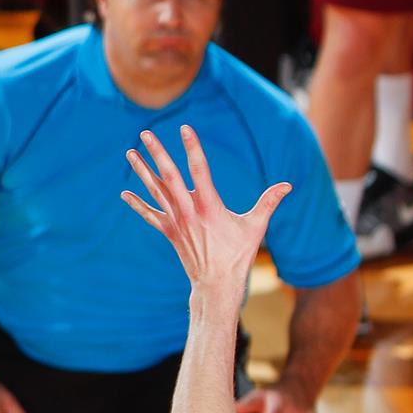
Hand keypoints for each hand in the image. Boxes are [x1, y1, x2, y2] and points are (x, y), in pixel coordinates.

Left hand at [122, 124, 289, 285]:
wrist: (217, 284)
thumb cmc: (238, 255)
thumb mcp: (256, 227)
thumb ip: (269, 203)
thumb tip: (287, 186)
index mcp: (210, 206)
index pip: (199, 170)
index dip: (192, 148)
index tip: (185, 129)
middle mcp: (189, 211)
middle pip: (169, 176)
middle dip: (158, 153)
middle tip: (146, 133)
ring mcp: (176, 221)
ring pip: (156, 191)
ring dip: (142, 170)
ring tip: (130, 152)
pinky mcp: (170, 232)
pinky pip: (150, 215)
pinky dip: (137, 204)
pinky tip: (125, 193)